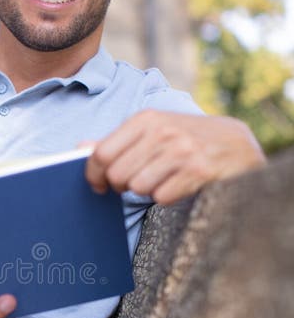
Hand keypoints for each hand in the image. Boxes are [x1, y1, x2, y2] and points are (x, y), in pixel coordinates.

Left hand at [83, 110, 265, 204]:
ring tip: (162, 179)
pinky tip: (178, 185)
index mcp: (146, 119)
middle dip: (121, 186)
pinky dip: (167, 197)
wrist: (237, 145)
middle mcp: (162, 132)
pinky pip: (161, 198)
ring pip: (138, 187)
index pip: (102, 154)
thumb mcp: (152, 131)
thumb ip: (116, 141)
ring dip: (147, 190)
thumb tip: (80, 147)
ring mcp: (181, 151)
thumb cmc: (187, 139)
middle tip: (133, 184)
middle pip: (117, 174)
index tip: (99, 185)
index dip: (94, 174)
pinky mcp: (198, 171)